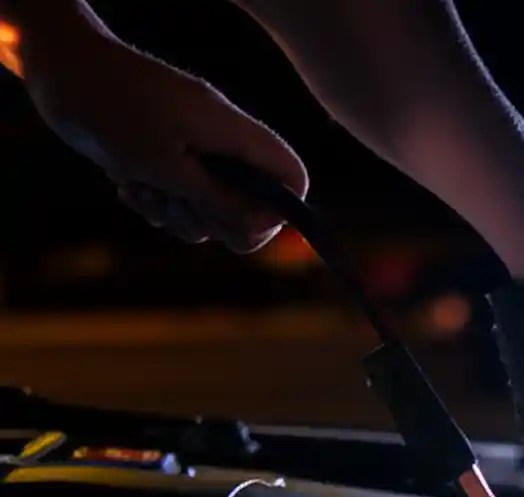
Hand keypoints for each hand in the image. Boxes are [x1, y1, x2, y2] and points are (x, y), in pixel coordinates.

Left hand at [22, 28, 306, 251]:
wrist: (63, 70)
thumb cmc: (114, 111)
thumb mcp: (166, 167)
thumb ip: (217, 201)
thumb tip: (257, 229)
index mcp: (236, 136)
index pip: (290, 177)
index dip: (277, 213)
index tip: (237, 227)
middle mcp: (224, 143)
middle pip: (249, 204)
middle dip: (212, 220)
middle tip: (176, 208)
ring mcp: (197, 149)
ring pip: (209, 206)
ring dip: (176, 213)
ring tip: (141, 190)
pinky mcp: (169, 155)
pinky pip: (180, 197)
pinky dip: (158, 200)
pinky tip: (129, 184)